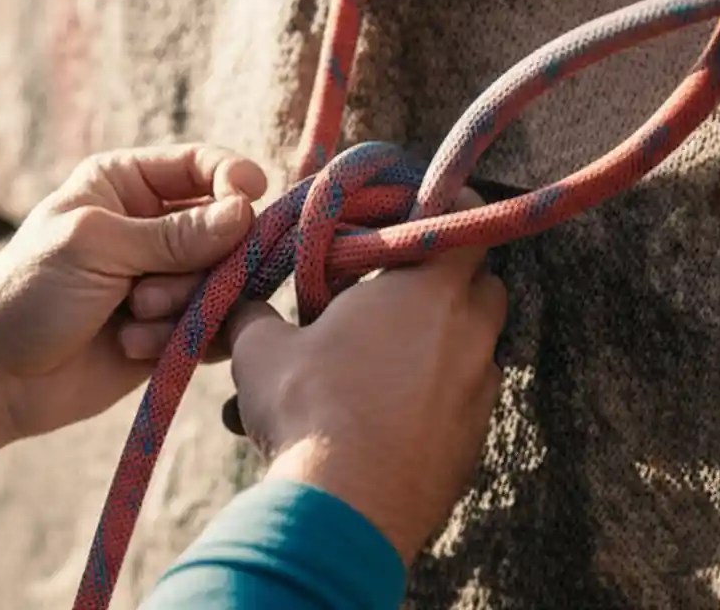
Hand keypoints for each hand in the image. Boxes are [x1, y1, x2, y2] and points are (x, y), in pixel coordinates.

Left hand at [0, 144, 267, 440]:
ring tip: (131, 320)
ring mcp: (166, 281)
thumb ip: (174, 234)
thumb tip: (246, 213)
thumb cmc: (30, 294)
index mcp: (126, 184)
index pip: (201, 166)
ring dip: (181, 305)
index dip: (232, 179)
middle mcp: (152, 227)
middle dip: (198, 262)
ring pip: (223, 281)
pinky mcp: (173, 331)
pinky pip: (214, 327)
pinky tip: (134, 348)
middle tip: (146, 291)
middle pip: (226, 229)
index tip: (251, 197)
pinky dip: (182, 339)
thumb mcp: (97, 246)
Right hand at [223, 190, 505, 564]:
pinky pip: (458, 406)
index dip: (444, 210)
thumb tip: (239, 306)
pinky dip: (427, 402)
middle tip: (384, 298)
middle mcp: (469, 336)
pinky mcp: (472, 446)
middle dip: (439, 286)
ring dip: (430, 349)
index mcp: (428, 291)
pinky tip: (374, 420)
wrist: (344, 510)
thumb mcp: (261, 350)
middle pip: (479, 287)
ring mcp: (478, 395)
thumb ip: (255, 315)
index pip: (466, 221)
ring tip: (368, 368)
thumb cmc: (308, 409)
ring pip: (469, 351)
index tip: (414, 216)